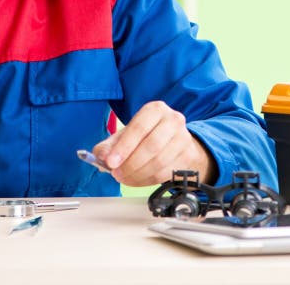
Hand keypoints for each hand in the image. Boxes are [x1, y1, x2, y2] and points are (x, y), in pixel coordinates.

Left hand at [92, 101, 216, 186]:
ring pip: (159, 162)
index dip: (123, 147)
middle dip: (130, 164)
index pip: (138, 128)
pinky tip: (137, 180)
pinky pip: (166, 174)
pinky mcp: (188, 157)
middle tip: (117, 174)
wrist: (175, 141)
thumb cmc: (148, 135)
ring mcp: (183, 138)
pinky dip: (147, 181)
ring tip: (125, 178)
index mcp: (155, 109)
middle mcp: (173, 120)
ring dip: (138, 175)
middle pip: (151, 146)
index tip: (111, 162)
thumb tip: (101, 157)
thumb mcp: (126, 135)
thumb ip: (109, 146)